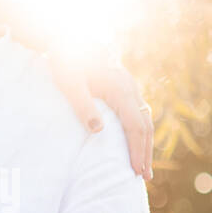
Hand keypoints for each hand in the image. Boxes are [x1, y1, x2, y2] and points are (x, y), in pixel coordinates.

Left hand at [48, 54, 153, 179]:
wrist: (66, 35)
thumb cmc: (66, 60)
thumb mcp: (70, 84)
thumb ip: (83, 107)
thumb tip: (98, 131)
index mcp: (120, 89)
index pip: (135, 126)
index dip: (138, 151)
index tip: (137, 172)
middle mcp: (129, 87)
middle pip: (145, 125)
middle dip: (146, 152)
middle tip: (145, 177)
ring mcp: (128, 84)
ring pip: (144, 117)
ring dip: (145, 141)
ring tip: (142, 163)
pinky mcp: (122, 83)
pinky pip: (137, 110)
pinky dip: (140, 128)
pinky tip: (134, 139)